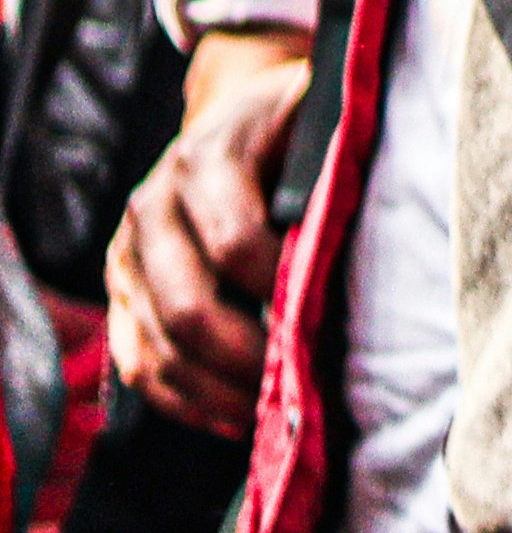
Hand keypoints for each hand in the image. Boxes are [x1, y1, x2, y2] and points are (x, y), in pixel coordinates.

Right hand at [102, 38, 303, 437]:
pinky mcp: (120, 292)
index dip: (285, 290)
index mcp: (206, 160)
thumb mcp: (324, 124)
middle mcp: (152, 207)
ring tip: (278, 417)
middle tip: (306, 388)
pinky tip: (235, 418)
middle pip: (188, 308)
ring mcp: (127, 254)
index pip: (237, 242)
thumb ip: (336, 173)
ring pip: (158, 347)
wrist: (238, 114)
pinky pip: (138, 362)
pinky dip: (186, 401)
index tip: (331, 324)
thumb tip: (369, 240)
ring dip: (220, 393)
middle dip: (251, 358)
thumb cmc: (299, 127)